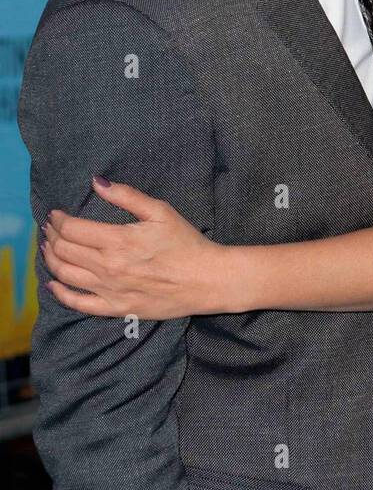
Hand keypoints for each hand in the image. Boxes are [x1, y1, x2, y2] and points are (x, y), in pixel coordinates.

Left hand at [41, 176, 228, 318]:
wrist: (206, 280)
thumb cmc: (186, 243)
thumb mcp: (160, 211)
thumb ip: (126, 196)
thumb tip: (96, 182)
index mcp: (118, 240)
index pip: (72, 229)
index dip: (58, 219)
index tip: (56, 214)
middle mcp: (108, 266)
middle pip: (64, 249)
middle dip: (52, 236)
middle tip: (51, 229)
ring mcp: (110, 290)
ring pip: (65, 274)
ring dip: (50, 259)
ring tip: (49, 248)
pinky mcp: (116, 308)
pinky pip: (78, 303)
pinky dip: (60, 292)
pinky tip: (53, 283)